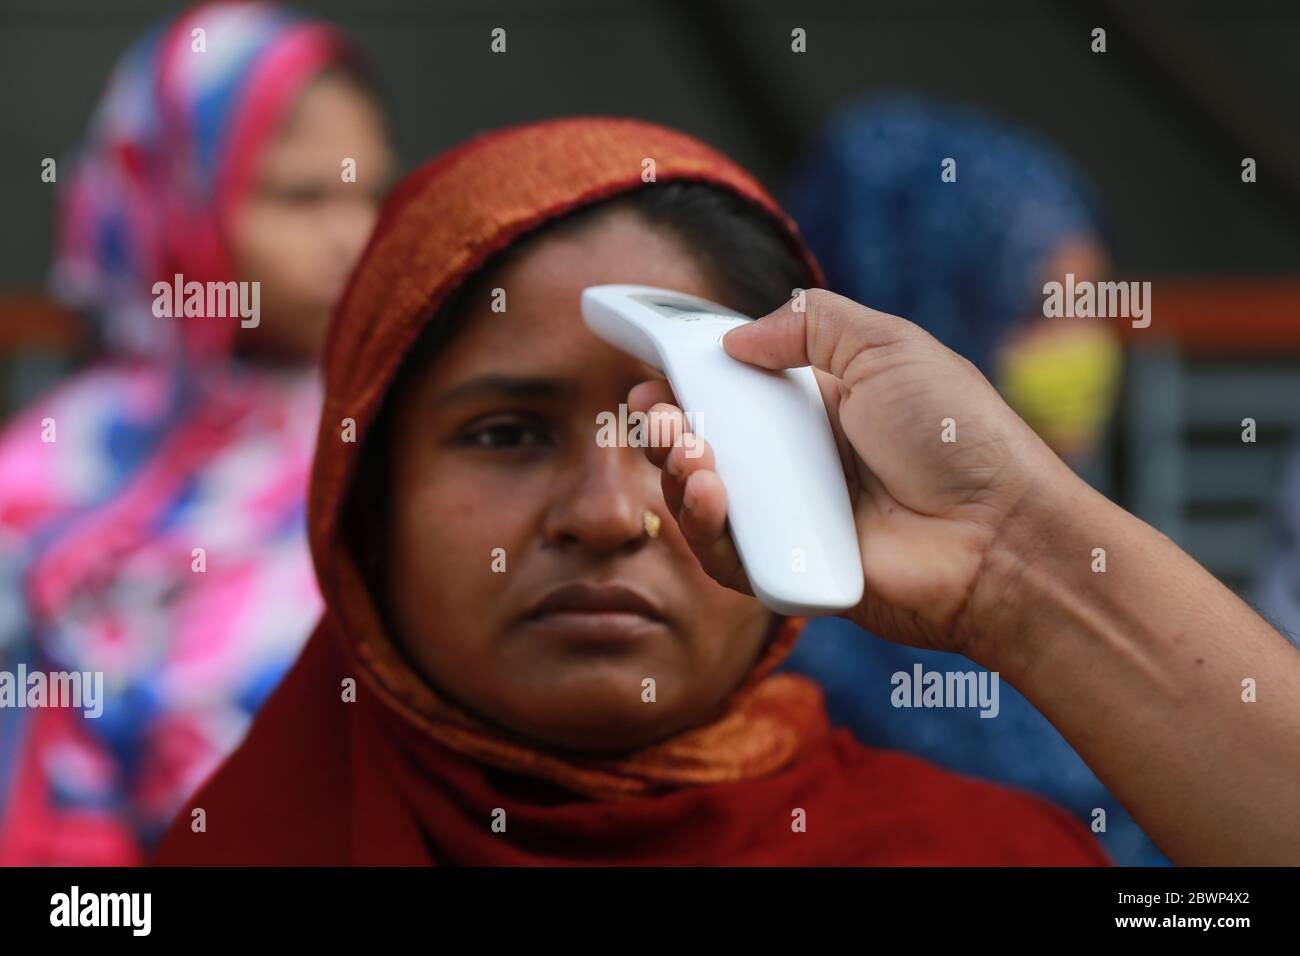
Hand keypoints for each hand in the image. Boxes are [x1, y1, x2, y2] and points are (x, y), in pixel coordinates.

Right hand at [627, 288, 1076, 657]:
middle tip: (653, 412)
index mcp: (818, 405)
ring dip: (676, 470)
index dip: (687, 378)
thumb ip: (811, 322)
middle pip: (703, 444)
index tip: (653, 366)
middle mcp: (796, 462)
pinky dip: (703, 523)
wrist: (1001, 534)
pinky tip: (709, 492)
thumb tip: (735, 339)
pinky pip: (724, 553)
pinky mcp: (787, 573)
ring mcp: (789, 520)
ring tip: (686, 451)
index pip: (732, 390)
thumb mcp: (888, 346)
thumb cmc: (957, 436)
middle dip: (665, 425)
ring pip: (702, 499)